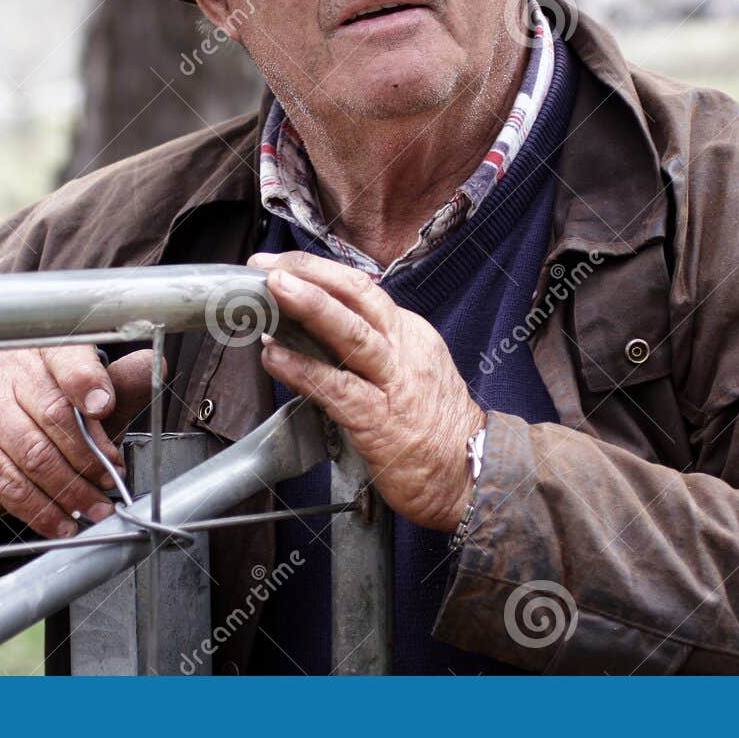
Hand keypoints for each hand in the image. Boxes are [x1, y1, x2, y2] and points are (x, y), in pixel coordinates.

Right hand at [0, 345, 155, 537]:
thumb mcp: (89, 395)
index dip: (86, 383)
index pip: (65, 359)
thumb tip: (154, 367)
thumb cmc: (50, 409)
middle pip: (53, 415)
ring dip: (70, 490)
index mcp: (45, 352)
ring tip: (95, 509)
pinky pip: (7, 484)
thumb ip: (120, 387)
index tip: (105, 408)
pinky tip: (61, 523)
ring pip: (32, 454)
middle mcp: (9, 375)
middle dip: (89, 456)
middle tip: (112, 481)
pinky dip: (40, 510)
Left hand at [248, 251, 485, 532]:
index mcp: (409, 334)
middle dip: (311, 273)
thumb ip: (369, 349)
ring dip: (310, 306)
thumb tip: (309, 331)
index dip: (318, 272)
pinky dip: (302, 368)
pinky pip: (335, 387)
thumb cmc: (434, 428)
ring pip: (352, 332)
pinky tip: (274, 356)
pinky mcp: (379, 419)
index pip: (361, 289)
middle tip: (267, 264)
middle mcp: (403, 349)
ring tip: (273, 288)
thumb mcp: (410, 370)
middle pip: (358, 295)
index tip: (282, 264)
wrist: (471, 473)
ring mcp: (393, 382)